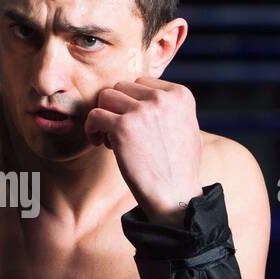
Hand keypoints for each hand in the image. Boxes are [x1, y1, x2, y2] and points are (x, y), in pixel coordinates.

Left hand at [84, 77, 201, 224]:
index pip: (142, 83)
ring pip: (106, 97)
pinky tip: (100, 143)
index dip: (132, 103)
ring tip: (111, 139)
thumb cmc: (179, 168)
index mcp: (180, 95)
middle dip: (117, 108)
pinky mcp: (123, 127)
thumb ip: (171, 108)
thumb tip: (149, 95)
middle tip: (120, 134)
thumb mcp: (188, 127)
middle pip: (122, 87)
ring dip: (104, 116)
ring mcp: (142, 111)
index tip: (134, 125)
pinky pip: (94, 115)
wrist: (175, 195)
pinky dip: (91, 128)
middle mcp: (163, 98)